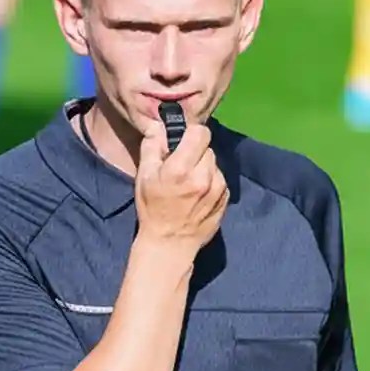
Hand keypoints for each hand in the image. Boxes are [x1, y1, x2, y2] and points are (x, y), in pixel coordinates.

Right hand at [135, 121, 227, 252]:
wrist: (170, 244)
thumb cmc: (153, 209)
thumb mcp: (144, 176)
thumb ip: (152, 146)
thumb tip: (160, 126)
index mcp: (181, 168)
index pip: (200, 132)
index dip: (190, 135)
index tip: (182, 143)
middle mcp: (204, 176)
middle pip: (207, 148)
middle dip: (195, 153)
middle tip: (182, 167)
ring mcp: (218, 188)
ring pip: (214, 163)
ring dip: (204, 168)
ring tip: (190, 184)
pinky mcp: (225, 198)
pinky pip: (220, 179)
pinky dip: (211, 181)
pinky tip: (198, 195)